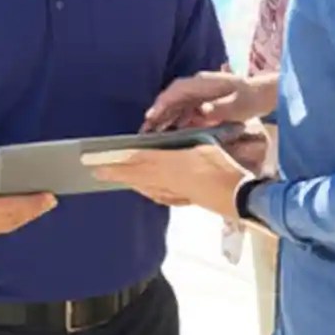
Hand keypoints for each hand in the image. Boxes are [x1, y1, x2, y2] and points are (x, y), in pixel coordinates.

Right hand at [0, 161, 56, 236]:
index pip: (5, 205)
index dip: (26, 202)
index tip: (45, 195)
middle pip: (12, 215)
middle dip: (34, 208)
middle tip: (51, 198)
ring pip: (14, 221)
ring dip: (33, 212)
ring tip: (49, 202)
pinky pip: (12, 225)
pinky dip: (27, 216)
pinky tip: (39, 208)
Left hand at [83, 142, 258, 217]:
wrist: (240, 196)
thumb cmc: (224, 166)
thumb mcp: (205, 145)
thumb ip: (186, 141)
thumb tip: (173, 135)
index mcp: (171, 164)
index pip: (137, 160)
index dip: (116, 160)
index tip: (97, 161)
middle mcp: (168, 180)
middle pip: (136, 175)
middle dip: (115, 173)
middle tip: (94, 173)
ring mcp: (176, 192)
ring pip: (146, 186)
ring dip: (129, 181)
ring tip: (115, 178)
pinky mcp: (186, 199)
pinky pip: (160, 195)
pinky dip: (148, 191)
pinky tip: (145, 190)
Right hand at [142, 66, 275, 131]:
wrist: (261, 95)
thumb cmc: (249, 99)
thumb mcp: (238, 105)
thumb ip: (220, 108)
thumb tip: (202, 111)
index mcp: (202, 83)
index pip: (177, 90)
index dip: (162, 103)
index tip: (151, 116)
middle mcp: (195, 86)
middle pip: (171, 98)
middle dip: (156, 114)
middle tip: (143, 131)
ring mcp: (196, 94)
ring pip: (174, 106)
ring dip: (162, 119)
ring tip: (149, 135)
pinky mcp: (199, 103)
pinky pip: (182, 111)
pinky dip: (172, 121)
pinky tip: (167, 134)